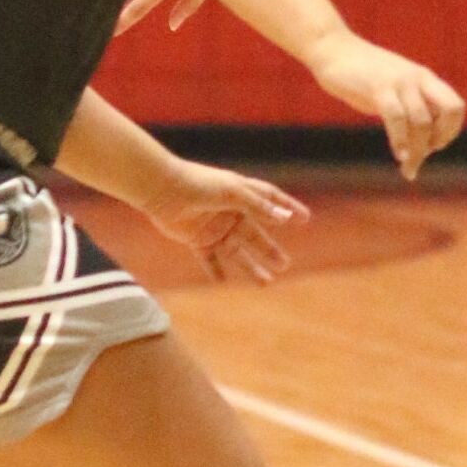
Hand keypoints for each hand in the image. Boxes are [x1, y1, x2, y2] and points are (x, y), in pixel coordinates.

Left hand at [140, 161, 310, 283]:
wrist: (161, 189)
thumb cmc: (198, 184)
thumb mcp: (233, 193)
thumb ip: (259, 207)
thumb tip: (286, 218)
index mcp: (241, 193)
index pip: (270, 201)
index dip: (287, 208)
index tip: (305, 218)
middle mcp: (230, 211)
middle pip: (255, 234)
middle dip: (269, 250)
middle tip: (285, 265)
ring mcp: (214, 227)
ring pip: (237, 251)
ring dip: (251, 266)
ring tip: (267, 283)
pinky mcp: (196, 239)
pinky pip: (209, 259)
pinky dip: (215, 270)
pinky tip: (224, 282)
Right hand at [308, 28, 465, 179]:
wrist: (332, 49)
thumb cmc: (362, 77)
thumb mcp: (393, 91)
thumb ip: (409, 109)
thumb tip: (420, 143)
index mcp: (425, 79)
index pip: (456, 107)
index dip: (450, 131)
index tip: (431, 147)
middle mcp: (419, 78)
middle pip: (451, 109)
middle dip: (443, 138)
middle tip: (424, 155)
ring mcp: (400, 82)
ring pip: (422, 121)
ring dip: (418, 151)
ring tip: (407, 169)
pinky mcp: (379, 87)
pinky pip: (397, 118)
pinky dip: (400, 141)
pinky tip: (398, 156)